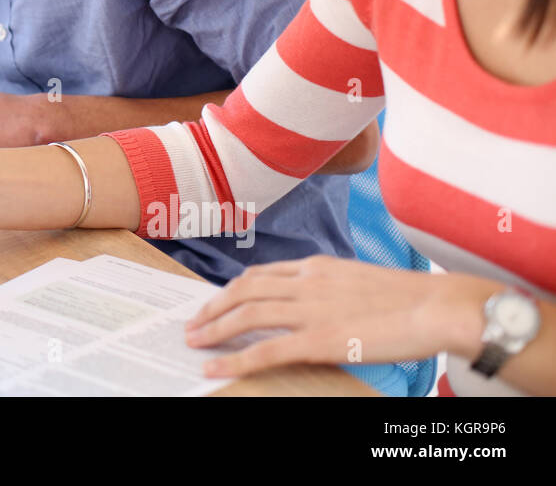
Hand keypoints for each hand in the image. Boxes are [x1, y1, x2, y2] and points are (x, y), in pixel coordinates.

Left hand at [183, 255, 489, 377]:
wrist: (439, 307)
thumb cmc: (414, 298)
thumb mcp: (363, 280)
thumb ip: (334, 287)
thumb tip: (323, 302)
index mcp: (318, 266)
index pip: (262, 273)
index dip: (234, 288)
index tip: (218, 300)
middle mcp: (306, 282)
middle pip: (244, 290)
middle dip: (213, 306)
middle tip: (194, 322)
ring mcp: (310, 310)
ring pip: (246, 315)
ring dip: (214, 328)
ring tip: (194, 341)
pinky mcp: (318, 339)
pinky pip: (264, 350)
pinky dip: (233, 358)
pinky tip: (214, 367)